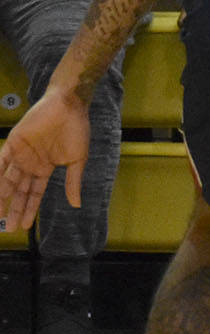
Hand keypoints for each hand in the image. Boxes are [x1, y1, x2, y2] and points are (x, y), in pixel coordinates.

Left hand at [0, 89, 90, 234]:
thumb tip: (76, 205)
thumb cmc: (77, 130)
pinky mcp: (13, 143)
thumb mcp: (77, 160)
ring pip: (6, 180)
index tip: (24, 226)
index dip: (29, 210)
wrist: (69, 106)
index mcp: (45, 169)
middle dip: (13, 209)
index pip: (34, 194)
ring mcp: (20, 154)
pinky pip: (0, 162)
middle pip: (18, 191)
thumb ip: (73, 183)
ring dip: (1, 196)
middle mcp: (30, 164)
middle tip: (9, 227)